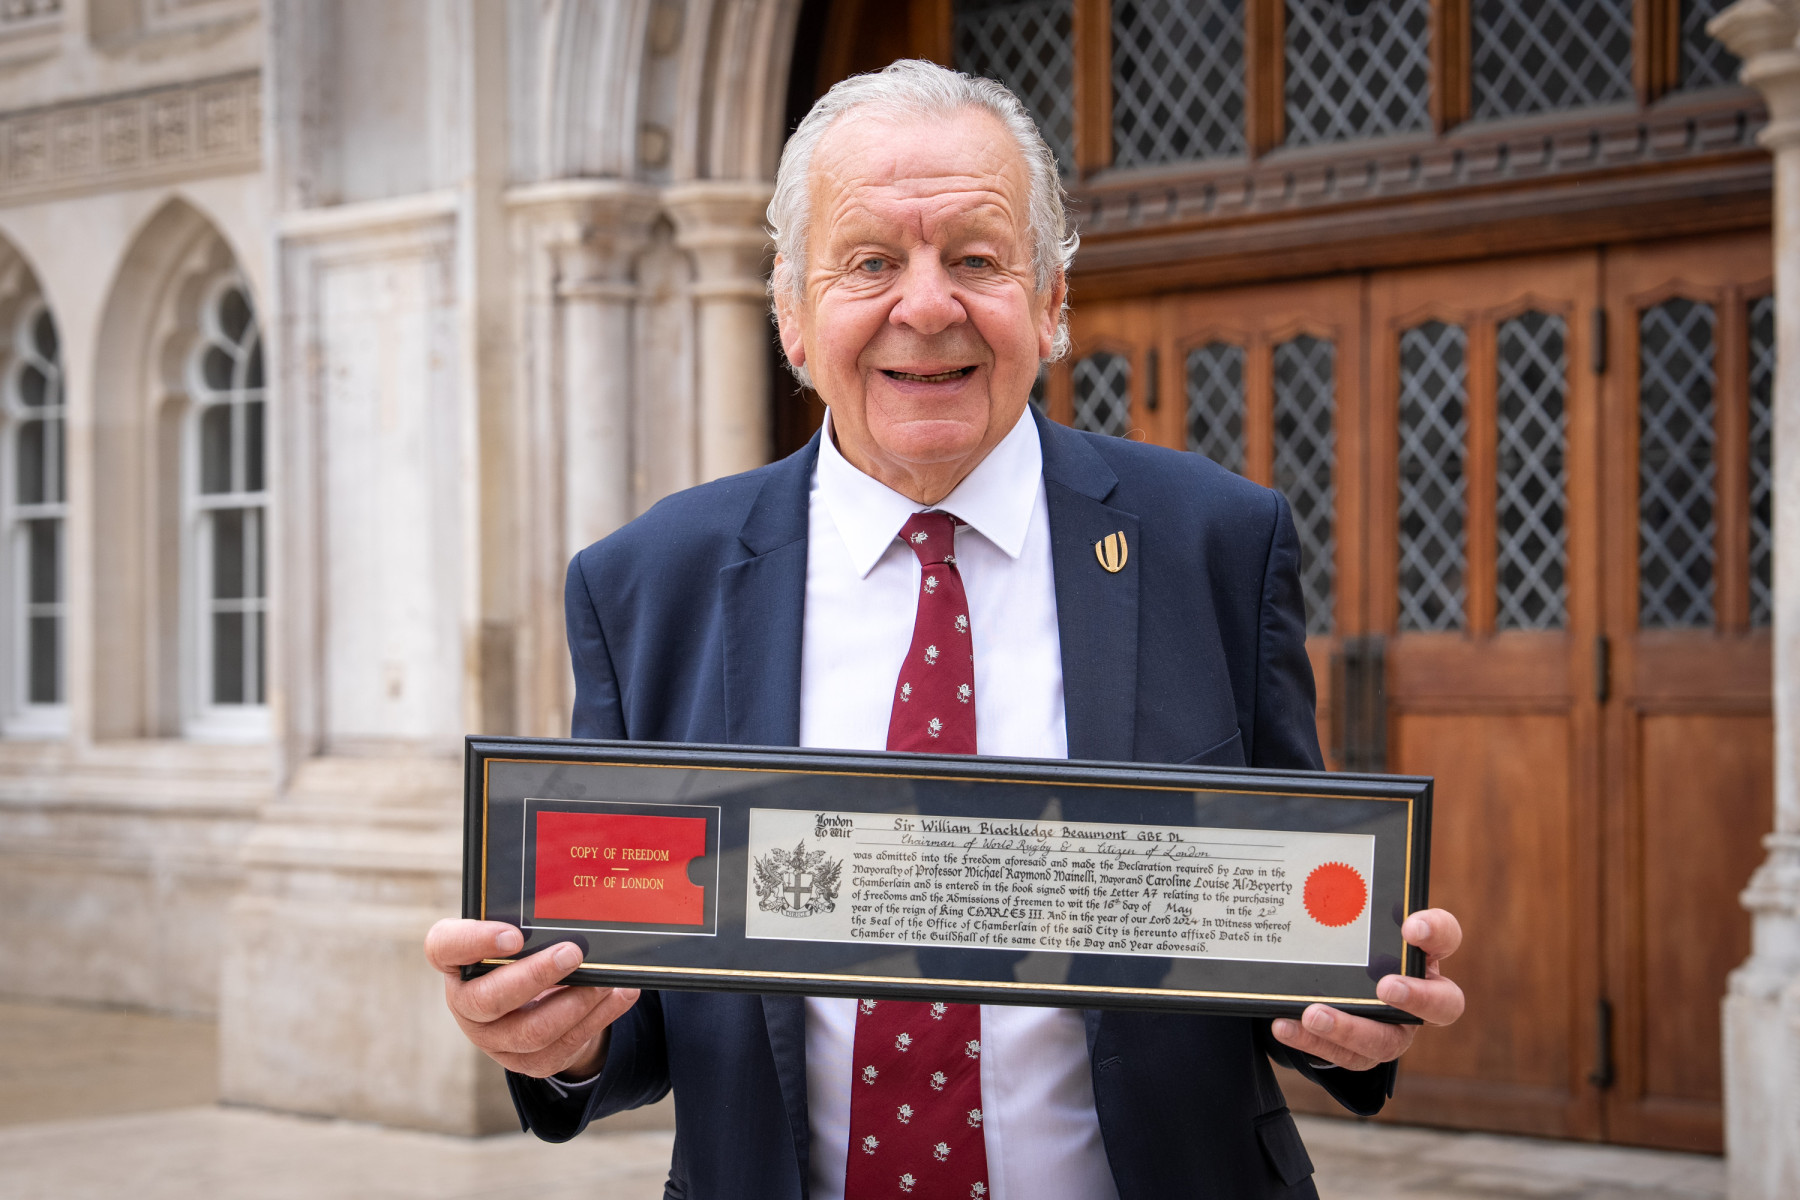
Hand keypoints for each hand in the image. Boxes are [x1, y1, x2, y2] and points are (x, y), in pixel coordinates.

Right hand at [425, 919, 639, 1078]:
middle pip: (489, 1000)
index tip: (514, 935)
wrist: (537, 1002)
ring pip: (531, 1031)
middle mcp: (466, 1003)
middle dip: (536, 976)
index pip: (444, 947)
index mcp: (455, 961)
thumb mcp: (521, 931)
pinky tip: (619, 995)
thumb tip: (578, 907)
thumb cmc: (525, 952)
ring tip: (606, 980)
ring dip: (575, 1003)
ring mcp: (493, 1039)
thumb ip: (532, 921)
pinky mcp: (526, 1062)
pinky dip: (597, 1019)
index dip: (474, 942)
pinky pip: (562, 1047)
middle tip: (573, 953)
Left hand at [1270, 907, 1464, 1071]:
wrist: (1332, 984)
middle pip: (1443, 1004)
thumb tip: (1316, 872)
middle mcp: (1420, 995)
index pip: (1445, 936)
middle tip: (1386, 987)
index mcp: (1422, 954)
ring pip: (1386, 1040)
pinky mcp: (1365, 1053)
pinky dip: (1312, 1042)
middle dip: (1417, 997)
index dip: (1436, 932)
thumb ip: (1346, 904)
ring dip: (1349, 1028)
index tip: (1411, 927)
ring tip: (1313, 1014)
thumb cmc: (1350, 944)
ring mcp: (1396, 1029)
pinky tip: (1286, 1025)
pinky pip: (1344, 1056)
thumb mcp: (1351, 922)